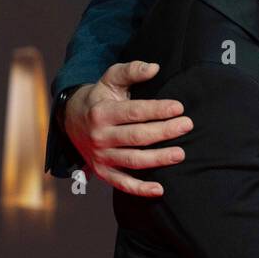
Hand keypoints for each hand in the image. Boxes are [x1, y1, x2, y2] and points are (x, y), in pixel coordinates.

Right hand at [63, 60, 192, 196]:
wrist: (71, 121)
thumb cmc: (100, 97)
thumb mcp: (110, 79)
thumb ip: (131, 71)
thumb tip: (154, 68)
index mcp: (102, 113)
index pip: (134, 112)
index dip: (157, 110)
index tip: (179, 107)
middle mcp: (100, 136)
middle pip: (137, 136)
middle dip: (164, 131)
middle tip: (187, 125)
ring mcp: (100, 156)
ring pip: (133, 160)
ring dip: (158, 159)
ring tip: (181, 154)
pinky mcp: (103, 172)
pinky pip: (122, 184)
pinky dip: (140, 189)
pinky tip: (159, 189)